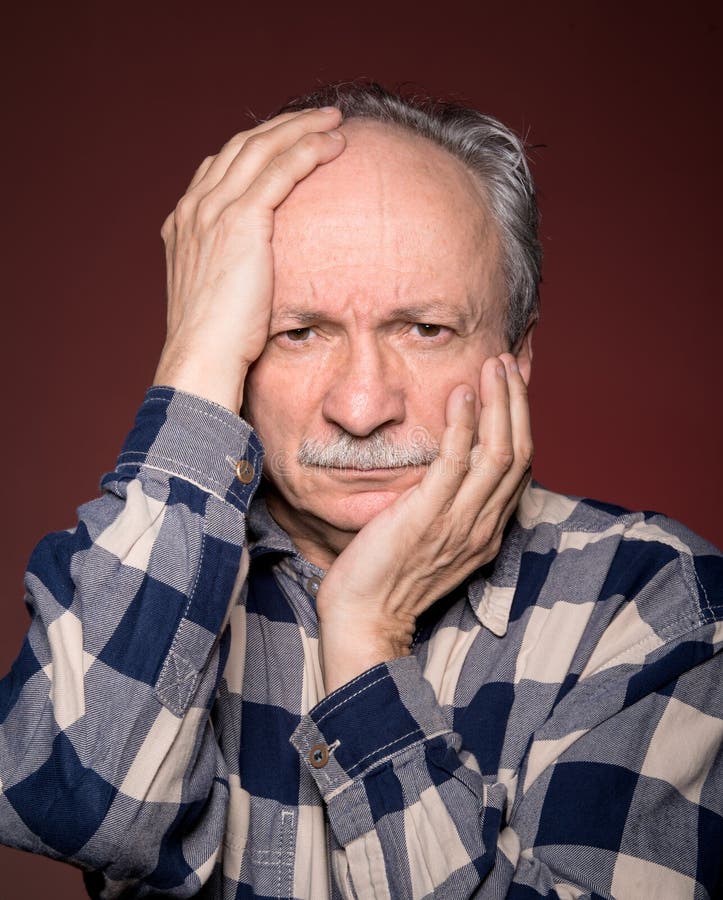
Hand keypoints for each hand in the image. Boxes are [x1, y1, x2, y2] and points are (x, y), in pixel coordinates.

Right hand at [154, 108, 344, 410]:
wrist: (202, 356)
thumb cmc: (215, 341)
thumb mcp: (217, 294)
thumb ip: (229, 268)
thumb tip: (254, 275)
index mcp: (185, 221)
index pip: (224, 165)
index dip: (259, 146)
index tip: (289, 141)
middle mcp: (196, 207)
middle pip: (243, 146)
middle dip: (283, 126)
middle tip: (319, 118)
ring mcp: (215, 210)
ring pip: (263, 149)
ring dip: (301, 128)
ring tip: (334, 120)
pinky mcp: (241, 221)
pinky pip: (281, 170)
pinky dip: (308, 150)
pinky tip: (334, 144)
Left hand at [316, 353, 532, 692]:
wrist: (364, 618)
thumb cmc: (387, 576)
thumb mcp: (431, 539)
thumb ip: (448, 505)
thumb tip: (448, 467)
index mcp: (486, 531)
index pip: (519, 467)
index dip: (520, 422)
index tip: (512, 387)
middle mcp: (482, 525)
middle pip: (518, 453)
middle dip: (516, 403)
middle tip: (507, 364)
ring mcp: (459, 523)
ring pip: (498, 452)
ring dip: (499, 403)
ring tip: (492, 366)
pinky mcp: (427, 517)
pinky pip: (456, 462)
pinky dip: (464, 425)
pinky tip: (462, 394)